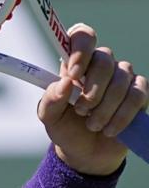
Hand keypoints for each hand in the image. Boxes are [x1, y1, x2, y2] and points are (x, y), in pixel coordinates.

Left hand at [39, 24, 147, 174]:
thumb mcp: (49, 117)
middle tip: (81, 110)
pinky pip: (137, 95)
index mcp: (75, 64)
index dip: (81, 49)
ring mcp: (122, 77)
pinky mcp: (139, 93)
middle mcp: (100, 65)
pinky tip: (109, 130)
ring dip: (105, 106)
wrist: (85, 152)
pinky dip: (122, 115)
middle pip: (104, 58)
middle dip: (92, 89)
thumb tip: (64, 82)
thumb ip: (51, 99)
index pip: (82, 35)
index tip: (74, 75)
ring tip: (92, 125)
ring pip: (121, 78)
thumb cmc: (65, 128)